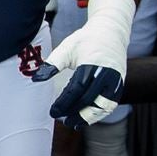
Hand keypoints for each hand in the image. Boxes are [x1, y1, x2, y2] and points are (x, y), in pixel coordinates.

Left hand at [32, 0, 133, 129]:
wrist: (111, 33)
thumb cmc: (85, 41)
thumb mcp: (67, 48)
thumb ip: (52, 64)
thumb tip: (36, 79)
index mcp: (92, 64)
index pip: (77, 89)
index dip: (64, 102)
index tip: (53, 111)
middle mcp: (107, 75)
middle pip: (89, 99)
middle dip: (74, 111)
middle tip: (60, 119)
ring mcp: (116, 81)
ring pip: (103, 106)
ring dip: (88, 117)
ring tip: (73, 123)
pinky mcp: (120, 85)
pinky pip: (110, 104)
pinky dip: (98, 113)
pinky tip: (85, 118)